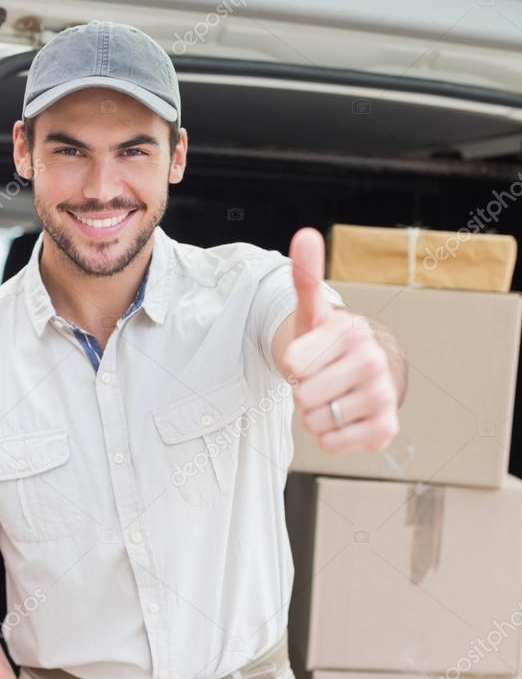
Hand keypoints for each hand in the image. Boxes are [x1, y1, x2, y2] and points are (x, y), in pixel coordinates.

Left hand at [283, 227, 399, 453]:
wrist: (360, 378)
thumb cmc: (329, 347)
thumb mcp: (313, 314)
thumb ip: (305, 278)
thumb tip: (305, 235)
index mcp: (352, 331)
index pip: (293, 363)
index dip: (293, 366)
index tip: (309, 358)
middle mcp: (373, 361)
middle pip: (303, 396)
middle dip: (303, 394)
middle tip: (320, 382)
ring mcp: (383, 395)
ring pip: (315, 421)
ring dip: (315, 416)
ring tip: (331, 399)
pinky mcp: (385, 427)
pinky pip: (332, 443)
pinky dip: (329, 438)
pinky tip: (344, 420)